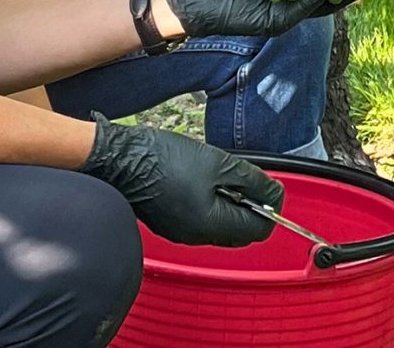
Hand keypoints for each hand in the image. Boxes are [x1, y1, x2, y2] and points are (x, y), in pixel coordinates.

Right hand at [78, 113, 282, 245]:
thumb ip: (251, 180)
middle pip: (239, 229)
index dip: (269, 206)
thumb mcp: (216, 162)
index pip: (258, 229)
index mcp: (211, 225)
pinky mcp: (168, 221)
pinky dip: (206, 200)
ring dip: (226, 199)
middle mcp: (197, 236)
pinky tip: (196, 176)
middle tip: (240, 174)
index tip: (265, 184)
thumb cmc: (162, 158)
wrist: (119, 158)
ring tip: (215, 171)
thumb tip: (275, 194)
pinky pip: (199, 217)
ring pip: (219, 222)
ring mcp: (180, 231)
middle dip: (247, 203)